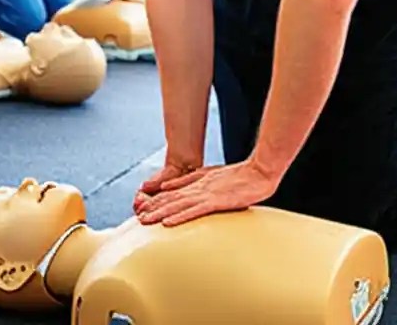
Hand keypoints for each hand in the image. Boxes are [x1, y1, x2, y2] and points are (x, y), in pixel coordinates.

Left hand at [134, 159, 280, 226]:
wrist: (258, 172)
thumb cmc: (237, 176)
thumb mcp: (208, 174)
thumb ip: (186, 180)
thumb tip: (166, 186)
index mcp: (196, 184)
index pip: (172, 194)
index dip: (156, 202)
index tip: (142, 210)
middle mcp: (197, 189)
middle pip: (170, 200)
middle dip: (153, 210)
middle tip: (138, 219)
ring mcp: (206, 195)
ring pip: (178, 206)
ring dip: (160, 214)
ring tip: (146, 222)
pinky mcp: (216, 201)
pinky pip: (194, 211)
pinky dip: (180, 217)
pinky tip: (168, 223)